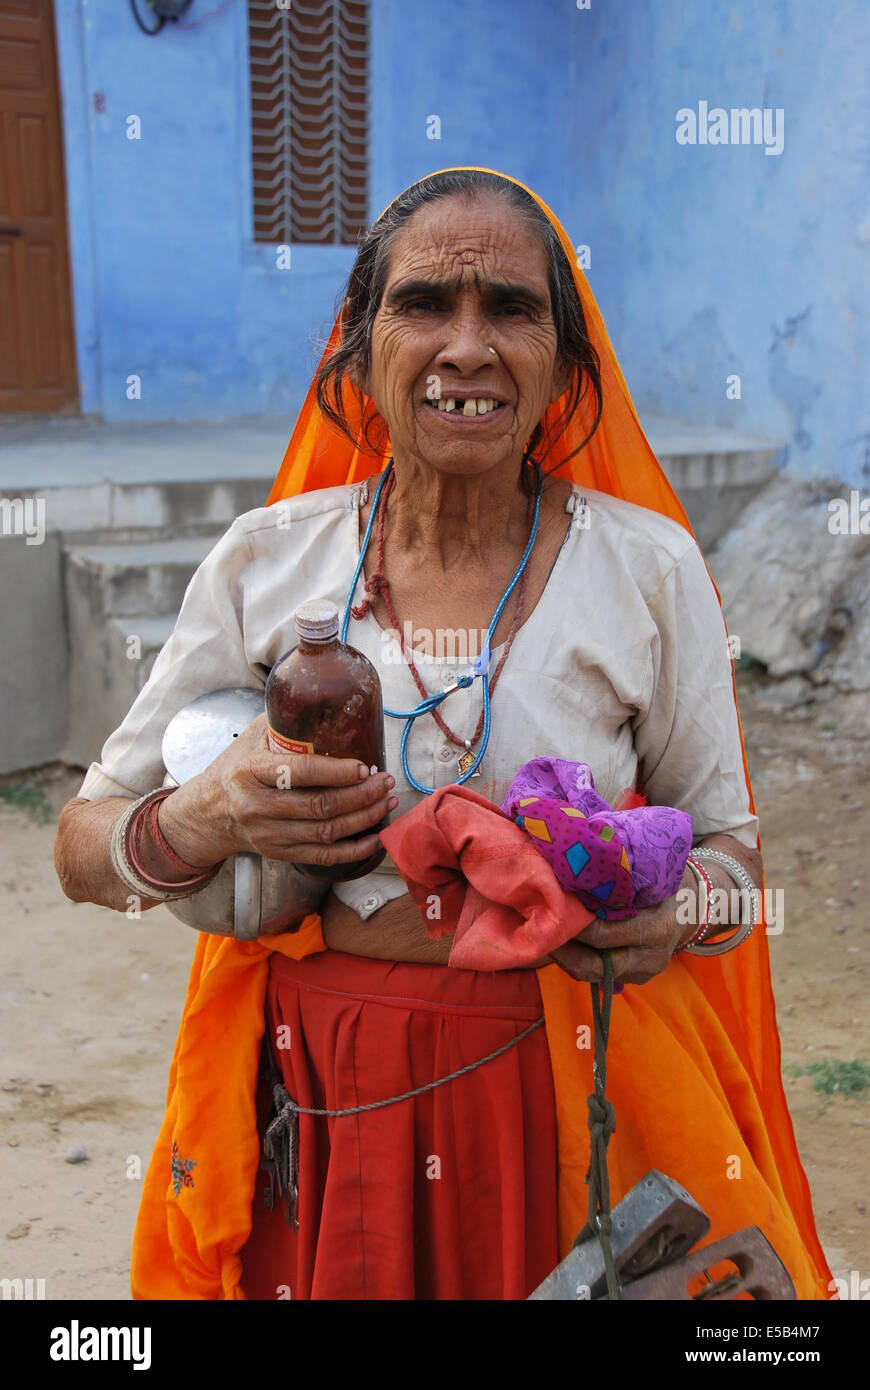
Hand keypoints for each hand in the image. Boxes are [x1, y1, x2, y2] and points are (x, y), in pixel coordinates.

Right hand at [157, 712, 397, 870]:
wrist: (205, 814)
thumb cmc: (234, 770)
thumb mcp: (249, 740)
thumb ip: (283, 723)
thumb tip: (326, 700)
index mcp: (250, 772)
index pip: (299, 773)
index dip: (336, 772)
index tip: (364, 766)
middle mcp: (258, 806)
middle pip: (319, 806)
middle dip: (360, 796)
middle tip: (385, 782)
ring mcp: (268, 834)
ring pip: (325, 832)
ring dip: (363, 819)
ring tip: (386, 802)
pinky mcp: (278, 853)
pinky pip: (322, 857)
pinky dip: (353, 850)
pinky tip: (374, 836)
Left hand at [547, 862, 696, 985]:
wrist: (692, 907)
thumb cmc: (659, 884)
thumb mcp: (642, 879)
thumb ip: (611, 885)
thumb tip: (566, 879)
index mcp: (655, 928)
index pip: (602, 935)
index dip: (572, 926)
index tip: (548, 911)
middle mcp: (652, 957)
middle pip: (595, 965)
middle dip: (562, 951)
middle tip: (537, 933)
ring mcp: (644, 973)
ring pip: (593, 975)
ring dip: (566, 959)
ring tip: (544, 938)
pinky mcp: (637, 980)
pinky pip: (600, 976)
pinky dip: (579, 961)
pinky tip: (563, 945)